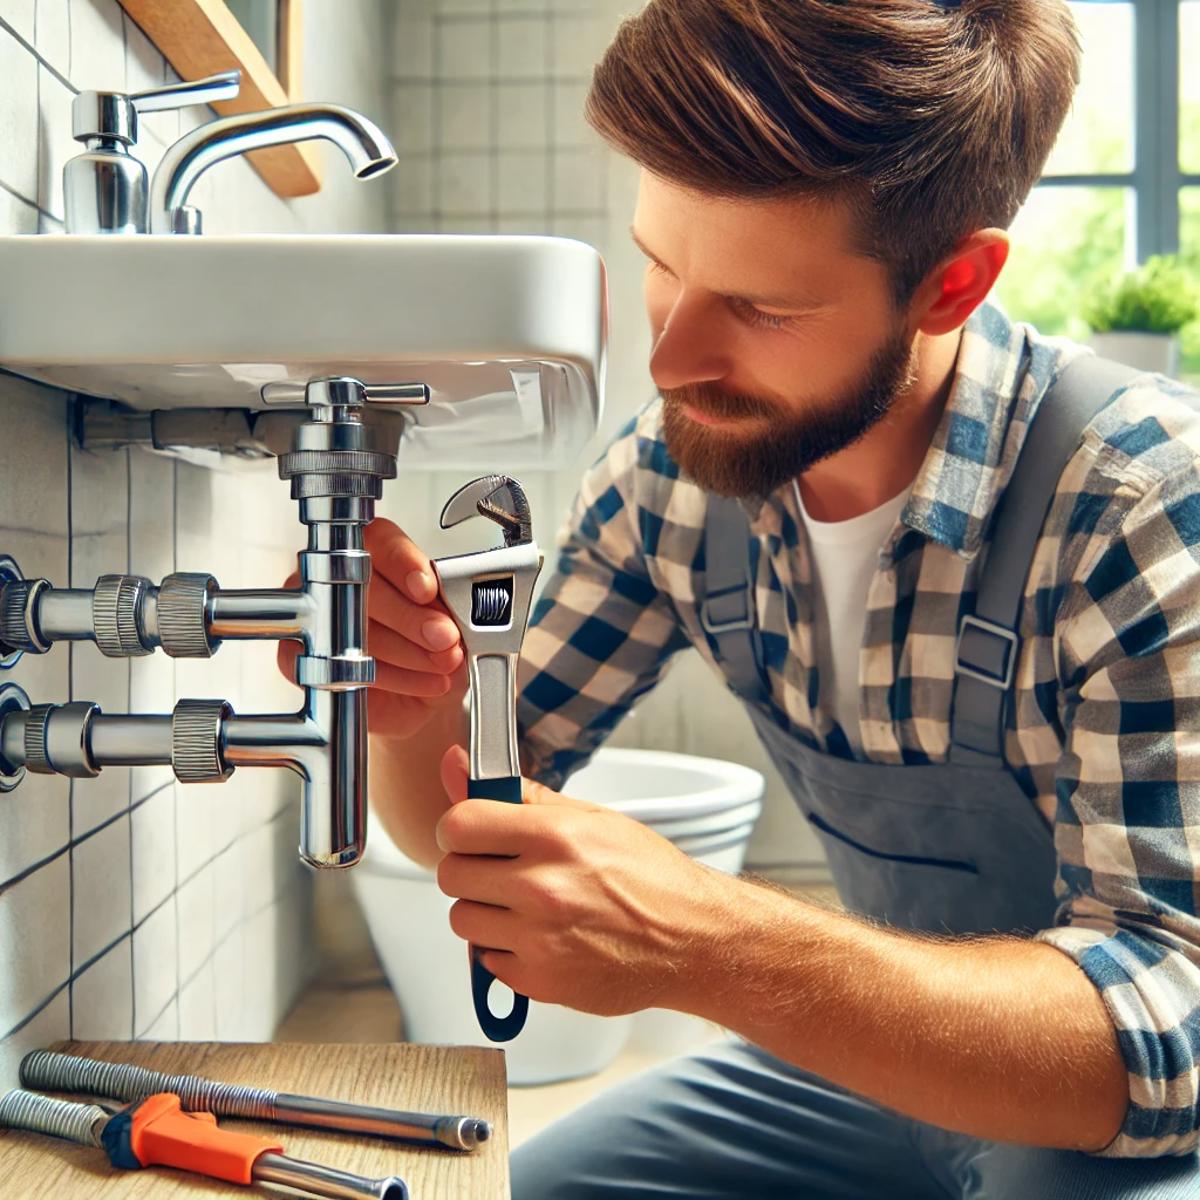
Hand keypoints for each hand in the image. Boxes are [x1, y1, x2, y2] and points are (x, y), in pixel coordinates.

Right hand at [276, 518, 465, 738]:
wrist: (419, 695)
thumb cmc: (430, 647)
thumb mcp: (450, 621)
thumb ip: (448, 609)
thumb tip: (449, 614)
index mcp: (374, 551)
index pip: (379, 540)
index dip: (404, 563)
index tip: (427, 588)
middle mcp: (336, 574)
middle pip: (362, 585)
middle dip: (411, 617)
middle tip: (444, 638)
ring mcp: (311, 611)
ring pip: (349, 626)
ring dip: (406, 652)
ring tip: (440, 664)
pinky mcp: (294, 655)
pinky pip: (332, 663)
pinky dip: (385, 677)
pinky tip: (418, 681)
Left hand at [434, 746, 731, 1016]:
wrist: (692, 939)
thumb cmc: (647, 875)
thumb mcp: (592, 818)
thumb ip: (520, 796)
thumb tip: (455, 764)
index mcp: (555, 836)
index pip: (459, 825)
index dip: (459, 829)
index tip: (473, 835)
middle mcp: (543, 887)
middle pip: (451, 875)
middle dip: (470, 870)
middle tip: (502, 872)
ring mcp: (540, 939)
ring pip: (462, 921)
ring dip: (485, 912)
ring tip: (523, 907)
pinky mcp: (542, 981)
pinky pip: (487, 962)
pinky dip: (506, 951)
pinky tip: (540, 938)